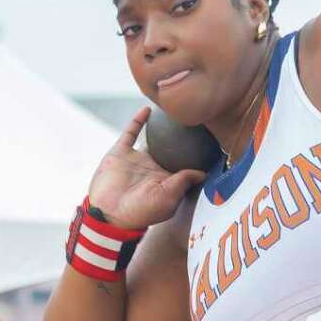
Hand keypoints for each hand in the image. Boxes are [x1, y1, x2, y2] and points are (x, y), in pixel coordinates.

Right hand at [86, 109, 207, 229]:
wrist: (109, 212)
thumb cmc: (141, 211)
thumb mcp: (168, 197)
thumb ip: (184, 181)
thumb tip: (203, 172)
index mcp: (166, 180)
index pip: (184, 165)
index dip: (196, 156)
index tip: (211, 142)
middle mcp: (152, 168)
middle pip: (170, 149)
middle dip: (181, 138)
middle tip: (196, 120)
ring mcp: (136, 160)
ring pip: (151, 138)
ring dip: (161, 125)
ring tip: (174, 110)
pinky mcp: (120, 152)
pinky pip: (131, 132)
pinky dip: (138, 120)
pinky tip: (149, 108)